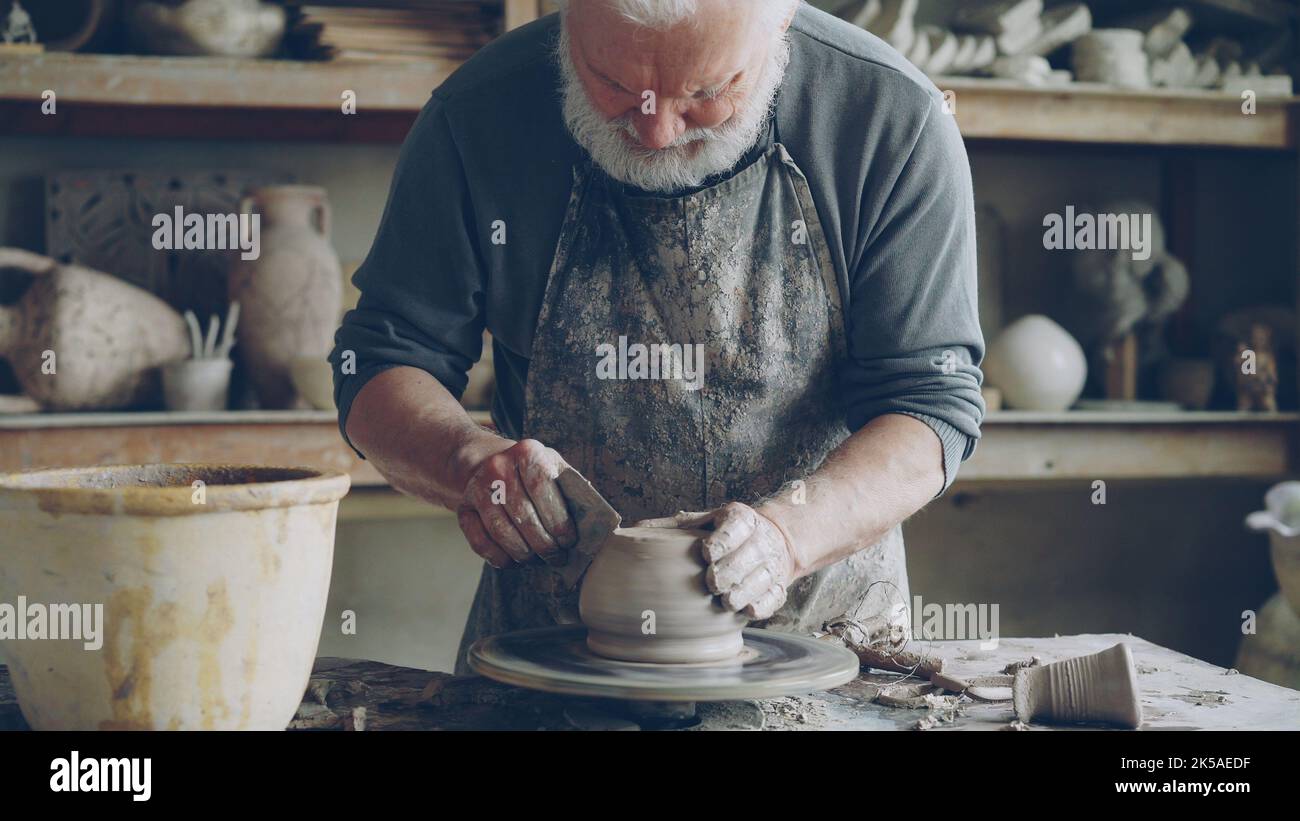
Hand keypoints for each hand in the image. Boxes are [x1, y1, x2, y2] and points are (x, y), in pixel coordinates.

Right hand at [456, 439, 577, 569]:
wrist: (488, 462)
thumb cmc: (532, 472)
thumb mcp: (553, 467)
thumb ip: (572, 489)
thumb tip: (593, 521)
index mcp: (527, 452)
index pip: (543, 490)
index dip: (558, 521)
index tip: (569, 541)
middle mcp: (498, 467)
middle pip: (524, 516)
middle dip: (544, 545)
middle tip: (557, 558)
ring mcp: (477, 488)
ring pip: (502, 533)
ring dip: (524, 554)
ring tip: (538, 561)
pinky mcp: (463, 509)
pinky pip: (480, 542)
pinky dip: (499, 558)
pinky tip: (515, 562)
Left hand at [634, 502, 795, 619]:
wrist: (771, 539)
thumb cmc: (723, 533)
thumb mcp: (700, 522)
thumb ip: (671, 527)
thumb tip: (634, 529)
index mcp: (740, 518)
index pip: (736, 526)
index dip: (722, 540)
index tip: (706, 552)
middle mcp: (761, 538)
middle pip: (749, 555)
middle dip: (730, 570)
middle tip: (712, 583)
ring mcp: (772, 563)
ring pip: (763, 578)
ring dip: (744, 591)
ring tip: (726, 601)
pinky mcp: (780, 584)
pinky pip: (775, 597)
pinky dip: (762, 605)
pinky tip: (747, 610)